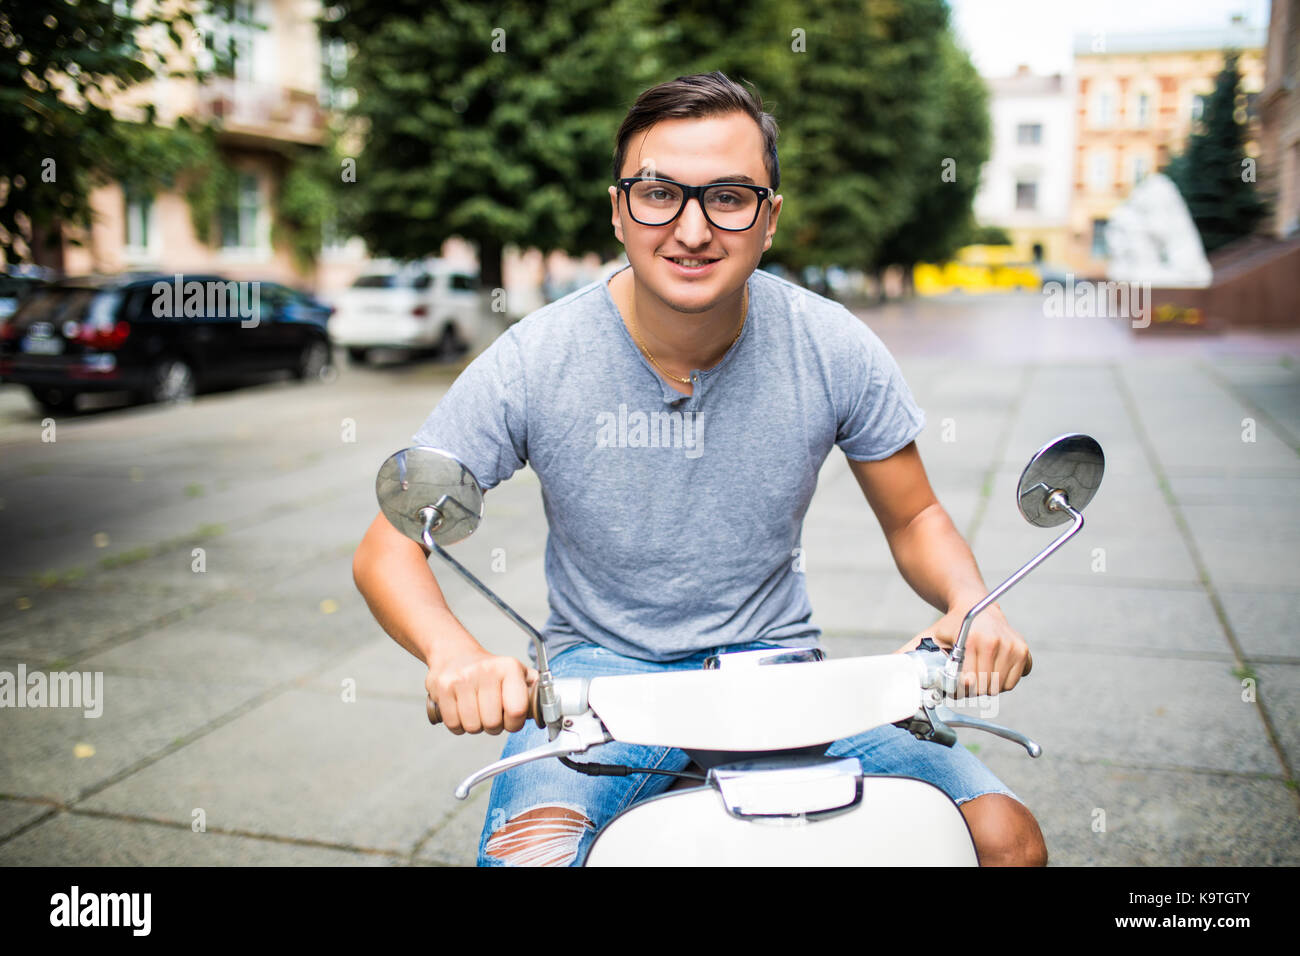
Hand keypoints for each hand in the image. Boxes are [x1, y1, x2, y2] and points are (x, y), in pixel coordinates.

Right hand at [426, 643, 537, 734]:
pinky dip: (458, 725)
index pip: (517, 711)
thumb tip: (550, 707)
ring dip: (475, 726)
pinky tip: (461, 710)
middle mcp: (486, 670)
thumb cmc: (490, 670)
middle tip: (490, 713)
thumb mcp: (517, 673)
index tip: (511, 718)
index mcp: (509, 667)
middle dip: (493, 725)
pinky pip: (454, 725)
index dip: (514, 723)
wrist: (454, 654)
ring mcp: (462, 678)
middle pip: (493, 723)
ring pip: (473, 727)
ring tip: (476, 710)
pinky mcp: (442, 688)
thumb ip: (536, 690)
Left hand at [895, 605, 1031, 696]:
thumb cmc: (951, 625)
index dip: (959, 688)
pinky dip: (1004, 680)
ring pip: (1002, 687)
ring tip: (977, 671)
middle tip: (964, 678)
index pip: (970, 683)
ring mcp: (1014, 646)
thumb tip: (890, 665)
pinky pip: (1015, 680)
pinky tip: (993, 667)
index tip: (954, 683)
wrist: (975, 604)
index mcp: (975, 640)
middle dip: (973, 688)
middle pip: (986, 687)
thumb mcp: (930, 637)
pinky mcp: (1024, 650)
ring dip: (989, 685)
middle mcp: (998, 642)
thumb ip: (910, 652)